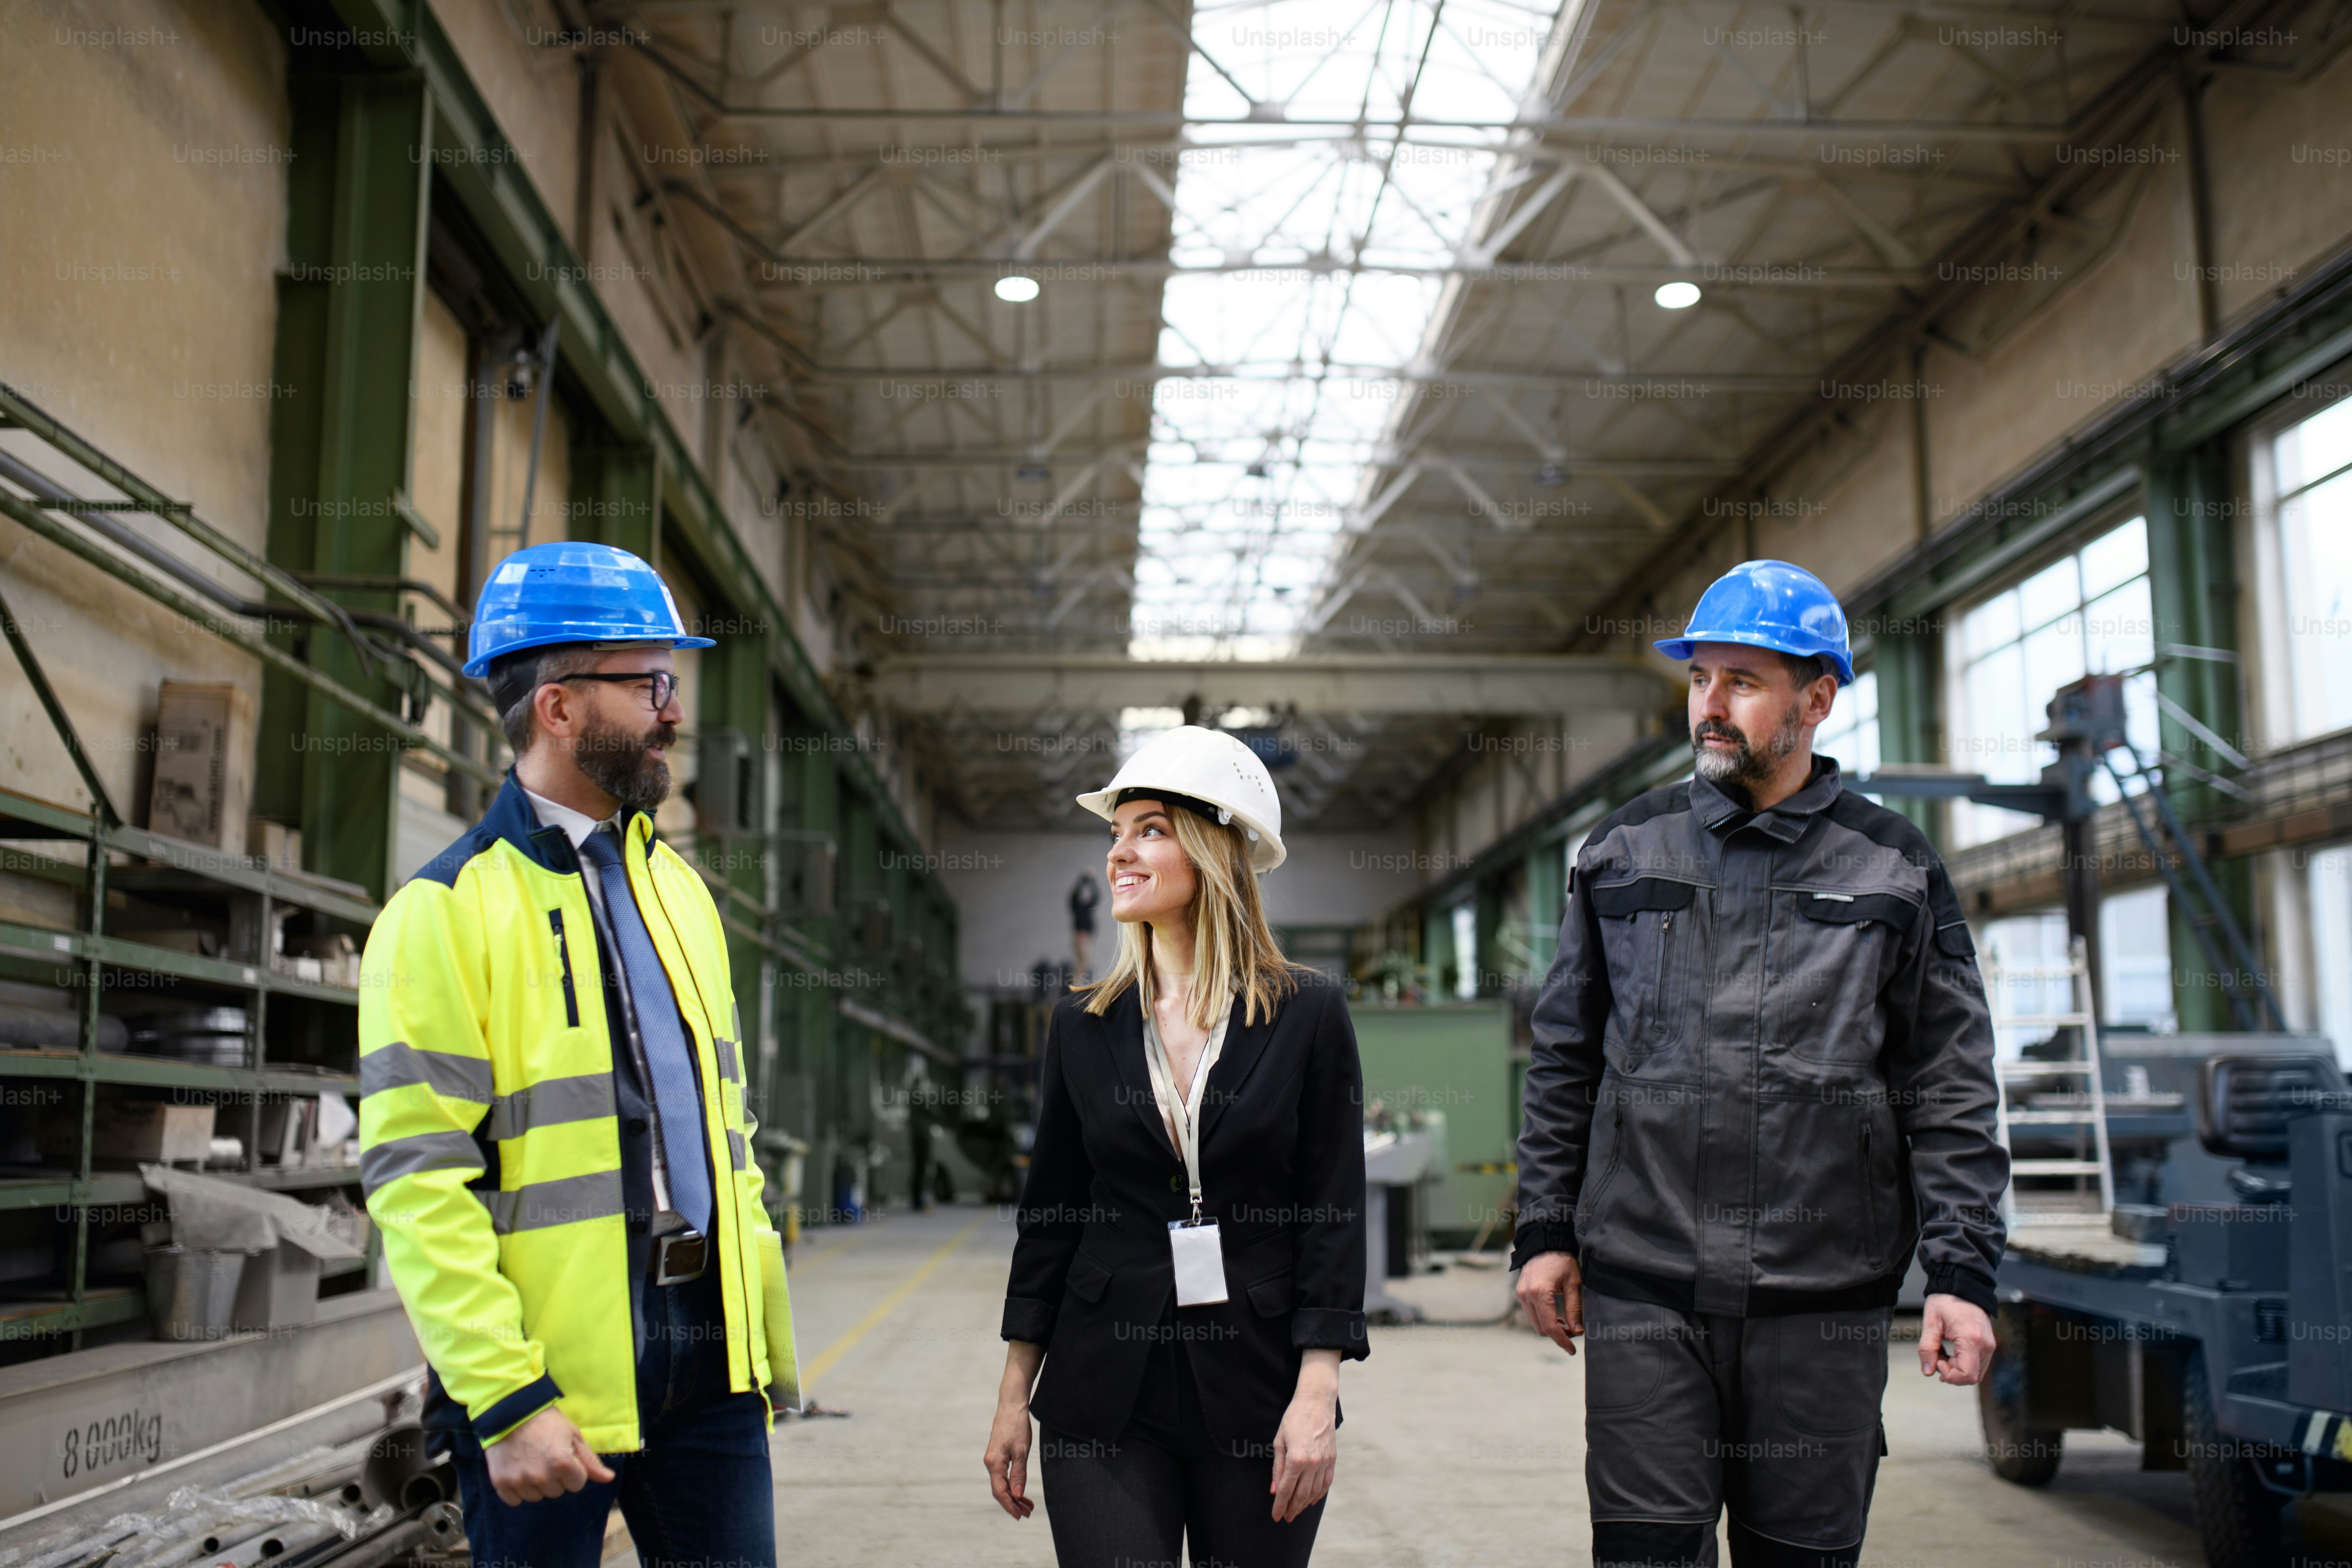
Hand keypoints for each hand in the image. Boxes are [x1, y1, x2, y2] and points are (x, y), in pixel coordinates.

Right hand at [484, 1407, 613, 1505]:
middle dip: (556, 1477)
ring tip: (531, 1461)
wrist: (511, 1411)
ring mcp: (519, 1481)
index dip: (573, 1469)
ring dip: (537, 1484)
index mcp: (562, 1463)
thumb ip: (590, 1461)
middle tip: (546, 1455)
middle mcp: (541, 1476)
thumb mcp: (573, 1436)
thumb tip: (609, 1478)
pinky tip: (518, 1470)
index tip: (564, 1455)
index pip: (577, 1484)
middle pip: (557, 1492)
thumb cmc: (546, 1421)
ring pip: (536, 1497)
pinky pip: (515, 1500)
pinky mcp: (501, 1483)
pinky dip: (517, 1489)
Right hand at [983, 1398, 1034, 1518]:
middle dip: (1013, 1503)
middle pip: (1000, 1490)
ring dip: (1014, 1495)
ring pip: (1002, 1483)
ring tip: (1027, 1504)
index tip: (1020, 1516)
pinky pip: (1003, 1475)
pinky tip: (1020, 1488)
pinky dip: (1012, 1484)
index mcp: (994, 1463)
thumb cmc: (1016, 1425)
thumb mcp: (1021, 1450)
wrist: (1011, 1404)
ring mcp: (993, 1459)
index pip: (1000, 1492)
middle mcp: (990, 1463)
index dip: (1010, 1506)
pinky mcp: (998, 1455)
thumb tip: (1017, 1494)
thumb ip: (1019, 1473)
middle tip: (1028, 1512)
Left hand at [1269, 1351, 1338, 1522]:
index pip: (1286, 1490)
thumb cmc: (1294, 1418)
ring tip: (1297, 1511)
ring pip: (1315, 1492)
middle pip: (1301, 1494)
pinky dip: (1319, 1494)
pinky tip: (1313, 1500)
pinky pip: (1326, 1483)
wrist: (1317, 1402)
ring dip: (1305, 1504)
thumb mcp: (1279, 1441)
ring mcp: (1325, 1462)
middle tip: (1286, 1517)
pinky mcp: (1332, 1459)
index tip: (1275, 1516)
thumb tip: (1274, 1490)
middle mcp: (1312, 1463)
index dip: (1280, 1505)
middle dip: (1292, 1508)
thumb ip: (1278, 1468)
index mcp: (1296, 1459)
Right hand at [1515, 1251, 1583, 1354]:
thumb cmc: (1562, 1261)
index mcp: (1540, 1293)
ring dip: (1550, 1328)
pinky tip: (1555, 1316)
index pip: (1549, 1326)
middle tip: (1573, 1333)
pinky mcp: (1520, 1293)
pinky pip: (1531, 1314)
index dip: (1562, 1340)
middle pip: (1541, 1328)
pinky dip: (1543, 1319)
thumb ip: (1574, 1309)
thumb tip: (1576, 1331)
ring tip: (1566, 1323)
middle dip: (1557, 1335)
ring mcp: (1521, 1294)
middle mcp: (1526, 1296)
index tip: (1572, 1350)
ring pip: (1535, 1323)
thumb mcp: (1573, 1284)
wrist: (1545, 1243)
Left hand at [1919, 1294, 1995, 1385]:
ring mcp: (1989, 1346)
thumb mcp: (1930, 1322)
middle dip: (1951, 1372)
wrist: (1962, 1286)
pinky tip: (1950, 1350)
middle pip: (1971, 1377)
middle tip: (1936, 1355)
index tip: (1937, 1361)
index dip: (1950, 1375)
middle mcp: (1985, 1345)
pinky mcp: (1988, 1345)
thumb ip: (1927, 1348)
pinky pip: (1977, 1364)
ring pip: (1975, 1372)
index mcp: (1971, 1339)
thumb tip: (1927, 1372)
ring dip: (1956, 1368)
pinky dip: (1962, 1363)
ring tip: (1942, 1351)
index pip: (1967, 1375)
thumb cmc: (1945, 1301)